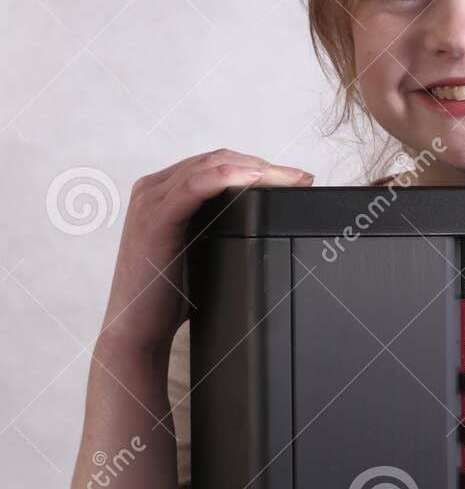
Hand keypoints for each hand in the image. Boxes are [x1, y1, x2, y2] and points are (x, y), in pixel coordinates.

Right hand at [98, 150, 313, 356]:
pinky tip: (254, 180)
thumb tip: (267, 225)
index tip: (296, 179)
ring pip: (210, 167)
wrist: (138, 329)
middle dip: (264, 165)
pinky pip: (195, 186)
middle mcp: (153, 189)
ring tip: (289, 179)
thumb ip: (221, 228)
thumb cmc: (171, 296)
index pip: (216, 164)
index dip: (258, 166)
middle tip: (301, 178)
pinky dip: (227, 177)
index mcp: (164, 192)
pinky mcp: (155, 218)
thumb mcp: (202, 252)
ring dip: (255, 169)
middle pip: (217, 160)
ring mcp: (151, 200)